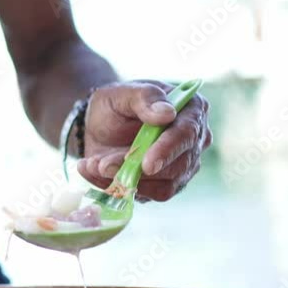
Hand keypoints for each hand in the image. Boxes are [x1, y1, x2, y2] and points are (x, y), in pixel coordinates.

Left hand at [76, 81, 211, 201]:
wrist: (102, 126)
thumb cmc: (117, 104)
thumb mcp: (122, 93)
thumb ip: (143, 98)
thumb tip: (167, 114)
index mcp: (191, 110)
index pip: (187, 133)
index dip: (168, 150)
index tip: (147, 163)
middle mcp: (194, 141)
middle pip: (178, 165)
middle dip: (139, 169)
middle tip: (103, 166)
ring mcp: (183, 166)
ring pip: (163, 186)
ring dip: (125, 179)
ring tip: (93, 165)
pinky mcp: (165, 185)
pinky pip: (146, 195)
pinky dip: (117, 187)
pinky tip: (94, 171)